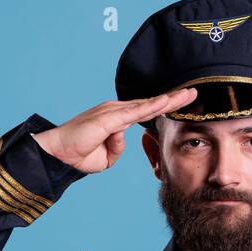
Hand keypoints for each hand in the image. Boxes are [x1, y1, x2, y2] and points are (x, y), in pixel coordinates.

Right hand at [30, 87, 196, 174]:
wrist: (57, 154)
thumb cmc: (78, 155)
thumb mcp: (106, 158)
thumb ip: (117, 148)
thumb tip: (123, 137)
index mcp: (116, 119)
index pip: (146, 111)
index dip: (165, 107)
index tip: (184, 103)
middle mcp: (116, 111)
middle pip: (150, 104)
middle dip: (173, 98)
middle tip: (194, 92)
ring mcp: (112, 112)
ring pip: (146, 105)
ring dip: (168, 100)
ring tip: (188, 95)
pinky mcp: (108, 118)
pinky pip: (134, 112)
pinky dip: (151, 107)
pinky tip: (165, 102)